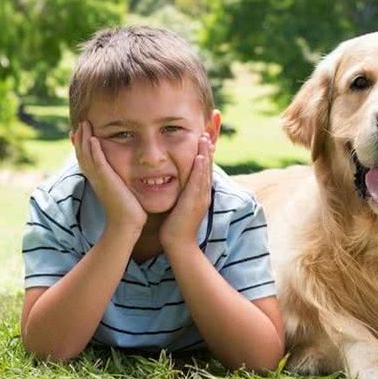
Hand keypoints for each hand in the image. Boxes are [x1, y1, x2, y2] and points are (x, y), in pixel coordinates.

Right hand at [72, 121, 146, 234]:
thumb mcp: (120, 189)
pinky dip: (95, 151)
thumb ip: (119, 178)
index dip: (81, 144)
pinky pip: (99, 163)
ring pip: (87, 155)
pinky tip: (93, 139)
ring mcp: (99, 179)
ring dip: (85, 139)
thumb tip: (124, 173)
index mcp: (97, 179)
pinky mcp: (107, 181)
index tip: (80, 131)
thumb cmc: (128, 208)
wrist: (127, 224)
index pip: (86, 158)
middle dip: (81, 137)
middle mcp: (95, 178)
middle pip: (82, 153)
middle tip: (81, 122)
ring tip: (85, 124)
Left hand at [159, 134, 212, 252]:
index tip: (202, 140)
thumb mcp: (179, 207)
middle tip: (206, 133)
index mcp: (200, 194)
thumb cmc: (175, 228)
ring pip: (204, 172)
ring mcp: (201, 198)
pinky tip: (200, 158)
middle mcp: (203, 194)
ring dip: (205, 155)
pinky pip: (198, 182)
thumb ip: (179, 195)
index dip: (204, 155)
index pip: (203, 171)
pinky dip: (200, 169)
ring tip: (204, 139)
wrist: (179, 245)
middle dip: (207, 150)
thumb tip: (171, 185)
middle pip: (207, 168)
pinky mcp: (195, 202)